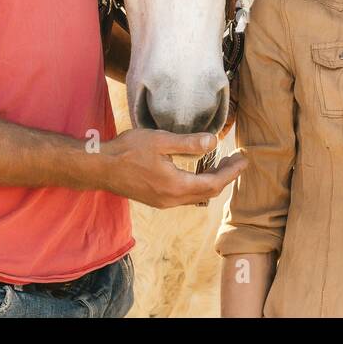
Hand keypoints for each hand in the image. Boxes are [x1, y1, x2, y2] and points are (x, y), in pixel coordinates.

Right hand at [100, 129, 245, 207]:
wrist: (99, 168)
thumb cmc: (127, 151)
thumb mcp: (160, 141)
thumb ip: (188, 143)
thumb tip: (214, 142)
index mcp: (176, 186)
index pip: (214, 183)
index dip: (231, 172)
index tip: (244, 160)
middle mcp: (172, 200)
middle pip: (209, 192)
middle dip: (226, 177)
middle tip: (236, 160)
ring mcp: (163, 202)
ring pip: (197, 196)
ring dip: (213, 182)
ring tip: (222, 164)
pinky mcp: (156, 200)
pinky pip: (186, 197)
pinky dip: (199, 185)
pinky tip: (198, 172)